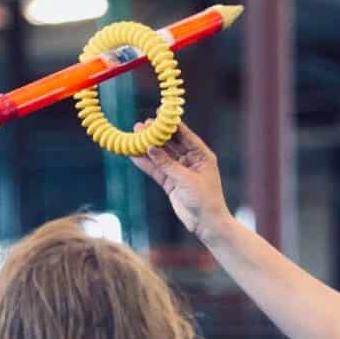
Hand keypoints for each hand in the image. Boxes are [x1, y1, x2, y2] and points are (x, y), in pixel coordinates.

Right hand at [129, 121, 229, 238]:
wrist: (206, 224)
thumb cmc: (204, 200)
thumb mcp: (186, 180)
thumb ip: (167, 164)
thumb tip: (151, 148)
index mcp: (201, 155)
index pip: (185, 135)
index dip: (172, 124)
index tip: (159, 114)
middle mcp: (191, 160)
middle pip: (171, 143)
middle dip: (156, 135)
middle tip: (141, 126)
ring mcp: (180, 171)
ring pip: (161, 156)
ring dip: (148, 148)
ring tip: (133, 137)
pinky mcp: (171, 182)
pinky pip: (156, 170)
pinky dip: (145, 163)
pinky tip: (133, 155)